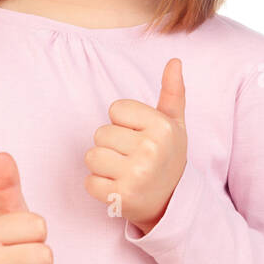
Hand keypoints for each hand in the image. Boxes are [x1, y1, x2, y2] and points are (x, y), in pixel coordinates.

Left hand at [83, 58, 187, 234]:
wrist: (172, 202)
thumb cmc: (167, 156)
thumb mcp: (174, 124)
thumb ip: (172, 92)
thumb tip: (174, 61)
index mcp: (162, 127)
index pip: (116, 109)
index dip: (122, 122)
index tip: (138, 136)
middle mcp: (151, 149)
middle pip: (101, 133)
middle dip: (111, 145)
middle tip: (131, 157)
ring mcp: (136, 175)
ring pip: (92, 156)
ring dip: (102, 166)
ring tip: (123, 171)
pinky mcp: (121, 197)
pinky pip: (89, 182)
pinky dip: (98, 187)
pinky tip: (117, 188)